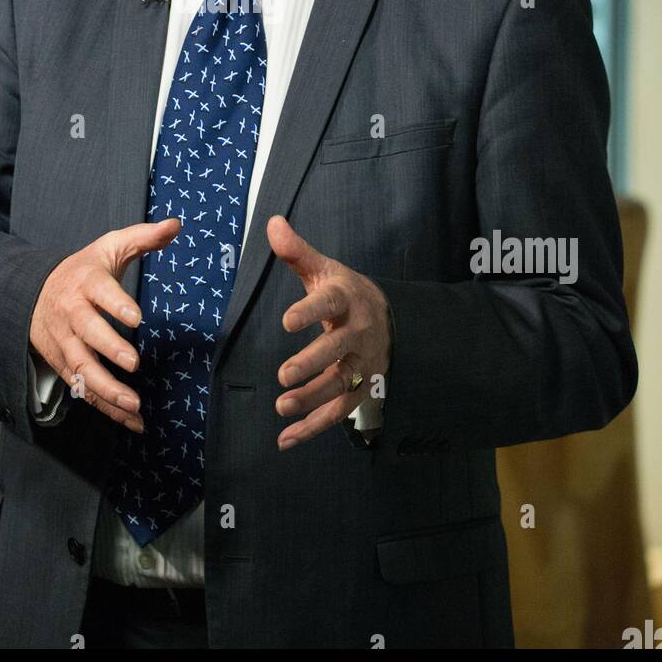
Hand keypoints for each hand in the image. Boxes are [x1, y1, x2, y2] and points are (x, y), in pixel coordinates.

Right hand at [29, 218, 180, 432]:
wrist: (34, 293)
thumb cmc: (83, 270)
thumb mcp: (109, 248)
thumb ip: (143, 237)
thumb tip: (175, 224)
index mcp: (85, 282)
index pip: (99, 292)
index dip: (116, 304)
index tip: (136, 317)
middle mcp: (71, 313)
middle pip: (86, 333)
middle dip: (108, 349)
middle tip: (133, 363)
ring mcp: (64, 342)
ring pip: (81, 368)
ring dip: (106, 389)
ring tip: (133, 404)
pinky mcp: (64, 365)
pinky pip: (83, 389)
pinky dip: (105, 407)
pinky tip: (130, 421)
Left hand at [267, 214, 390, 449]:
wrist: (390, 318)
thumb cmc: (346, 292)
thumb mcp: (325, 270)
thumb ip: (297, 252)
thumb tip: (272, 223)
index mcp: (346, 299)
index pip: (329, 303)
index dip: (310, 311)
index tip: (287, 320)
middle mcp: (357, 333)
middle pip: (336, 351)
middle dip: (311, 364)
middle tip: (284, 375)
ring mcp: (361, 365)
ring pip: (339, 385)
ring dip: (311, 399)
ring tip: (282, 407)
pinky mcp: (360, 389)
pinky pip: (339, 412)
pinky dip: (313, 427)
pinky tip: (286, 439)